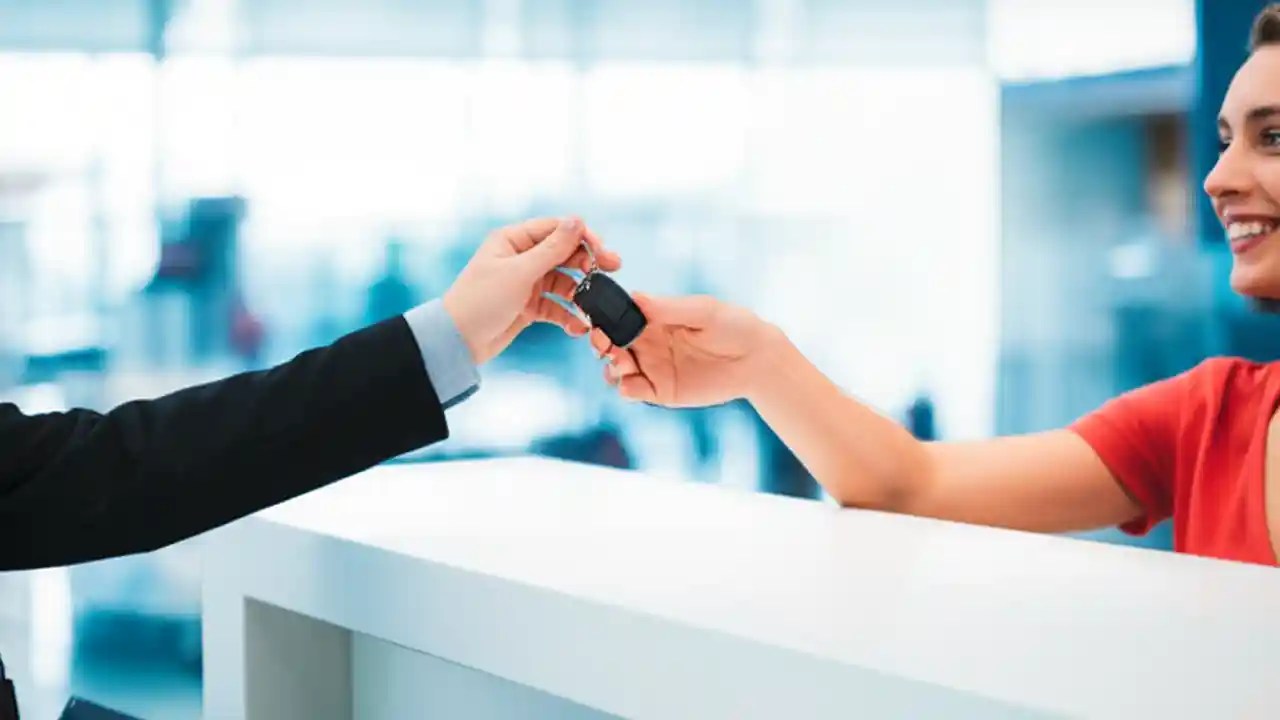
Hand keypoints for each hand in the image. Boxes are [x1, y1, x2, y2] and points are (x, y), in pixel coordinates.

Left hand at [444, 217, 619, 364]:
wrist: (457, 341)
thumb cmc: (481, 300)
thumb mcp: (520, 272)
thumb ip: (553, 248)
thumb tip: (578, 220)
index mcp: (514, 239)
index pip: (556, 228)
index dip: (582, 236)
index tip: (603, 250)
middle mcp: (522, 258)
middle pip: (564, 254)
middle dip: (588, 264)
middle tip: (612, 270)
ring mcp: (526, 282)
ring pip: (564, 282)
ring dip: (580, 294)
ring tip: (594, 306)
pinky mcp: (529, 306)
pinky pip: (557, 307)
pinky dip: (569, 316)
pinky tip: (578, 327)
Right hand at [590, 293, 779, 406]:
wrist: (756, 360)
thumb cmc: (733, 326)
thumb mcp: (703, 311)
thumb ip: (669, 308)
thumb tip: (636, 297)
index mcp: (654, 318)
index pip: (619, 317)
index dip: (603, 319)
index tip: (597, 321)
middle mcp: (648, 342)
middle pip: (610, 344)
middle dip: (600, 344)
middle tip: (605, 345)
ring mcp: (653, 367)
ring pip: (616, 369)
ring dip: (610, 367)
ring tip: (621, 364)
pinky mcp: (661, 391)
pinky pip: (633, 391)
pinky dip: (625, 389)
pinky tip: (630, 384)